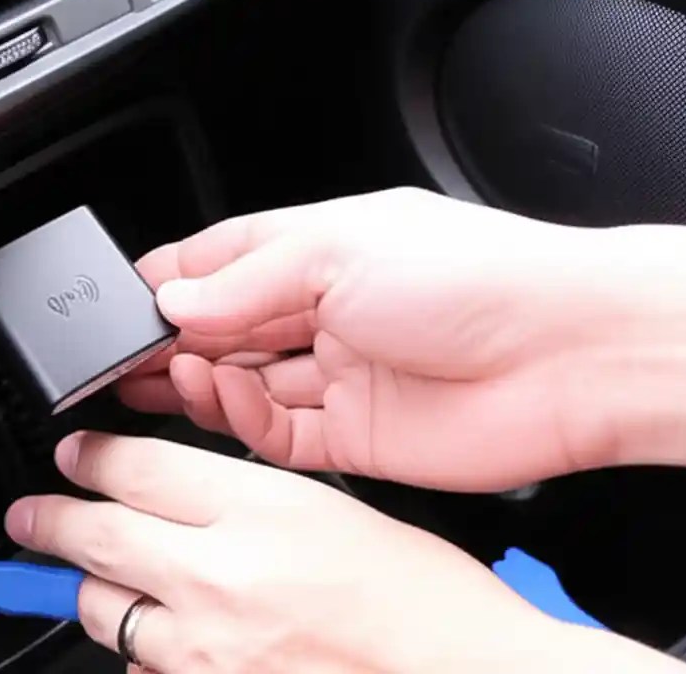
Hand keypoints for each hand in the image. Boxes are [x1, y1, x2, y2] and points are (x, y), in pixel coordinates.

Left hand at [7, 432, 685, 672]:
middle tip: (25, 515)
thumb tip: (178, 497)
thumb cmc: (428, 607)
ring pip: (106, 609)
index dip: (92, 455)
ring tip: (102, 579)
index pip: (138, 466)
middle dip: (47, 519)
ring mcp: (206, 650)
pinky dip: (146, 654)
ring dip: (98, 589)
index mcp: (259, 511)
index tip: (75, 455)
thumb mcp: (340, 513)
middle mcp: (219, 578)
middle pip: (95, 534)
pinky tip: (171, 644)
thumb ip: (247, 503)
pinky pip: (143, 670)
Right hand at [118, 188, 685, 489]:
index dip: (170, 282)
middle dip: (171, 340)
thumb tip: (174, 300)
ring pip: (242, 384)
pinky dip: (239, 422)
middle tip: (120, 355)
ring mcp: (338, 375)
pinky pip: (275, 434)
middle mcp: (326, 311)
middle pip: (225, 328)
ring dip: (196, 382)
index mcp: (321, 249)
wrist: (564, 355)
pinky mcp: (352, 436)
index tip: (120, 301)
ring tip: (159, 376)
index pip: (223, 262)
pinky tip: (222, 400)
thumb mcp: (337, 250)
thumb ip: (244, 281)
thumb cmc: (474, 276)